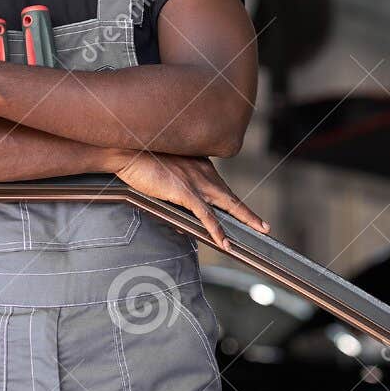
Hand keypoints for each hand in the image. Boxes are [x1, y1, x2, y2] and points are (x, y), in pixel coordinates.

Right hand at [112, 152, 269, 248]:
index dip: (232, 201)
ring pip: (226, 204)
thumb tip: (178, 209)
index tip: (242, 211)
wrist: (125, 149)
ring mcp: (195, 181)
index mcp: (198, 164)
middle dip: (248, 213)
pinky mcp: (184, 191)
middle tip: (264, 227)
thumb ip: (175, 187)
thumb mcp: (164, 170)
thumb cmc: (139, 157)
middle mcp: (202, 171)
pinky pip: (205, 215)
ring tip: (258, 231)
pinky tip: (224, 242)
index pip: (220, 186)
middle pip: (230, 196)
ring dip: (244, 219)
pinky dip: (216, 230)